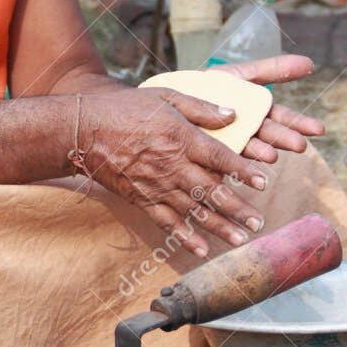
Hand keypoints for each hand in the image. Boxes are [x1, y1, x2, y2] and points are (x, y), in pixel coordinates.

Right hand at [76, 89, 268, 257]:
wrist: (83, 131)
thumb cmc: (125, 109)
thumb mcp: (165, 96)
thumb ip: (201, 107)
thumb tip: (234, 114)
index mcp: (182, 139)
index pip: (221, 158)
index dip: (244, 170)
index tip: (263, 182)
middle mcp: (173, 166)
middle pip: (212, 191)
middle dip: (238, 207)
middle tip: (259, 221)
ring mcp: (157, 186)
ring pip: (194, 211)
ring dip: (219, 227)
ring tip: (240, 239)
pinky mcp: (142, 199)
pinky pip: (167, 223)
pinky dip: (185, 238)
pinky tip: (202, 249)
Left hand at [218, 55, 324, 161]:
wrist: (170, 99)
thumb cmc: (208, 86)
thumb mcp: (241, 74)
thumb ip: (273, 69)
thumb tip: (311, 63)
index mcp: (256, 111)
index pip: (283, 118)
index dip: (299, 123)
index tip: (319, 130)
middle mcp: (246, 129)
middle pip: (270, 135)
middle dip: (285, 140)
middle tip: (299, 145)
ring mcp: (230, 143)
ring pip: (251, 149)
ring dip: (263, 152)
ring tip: (271, 155)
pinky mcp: (213, 154)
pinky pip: (227, 158)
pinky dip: (237, 162)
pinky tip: (242, 165)